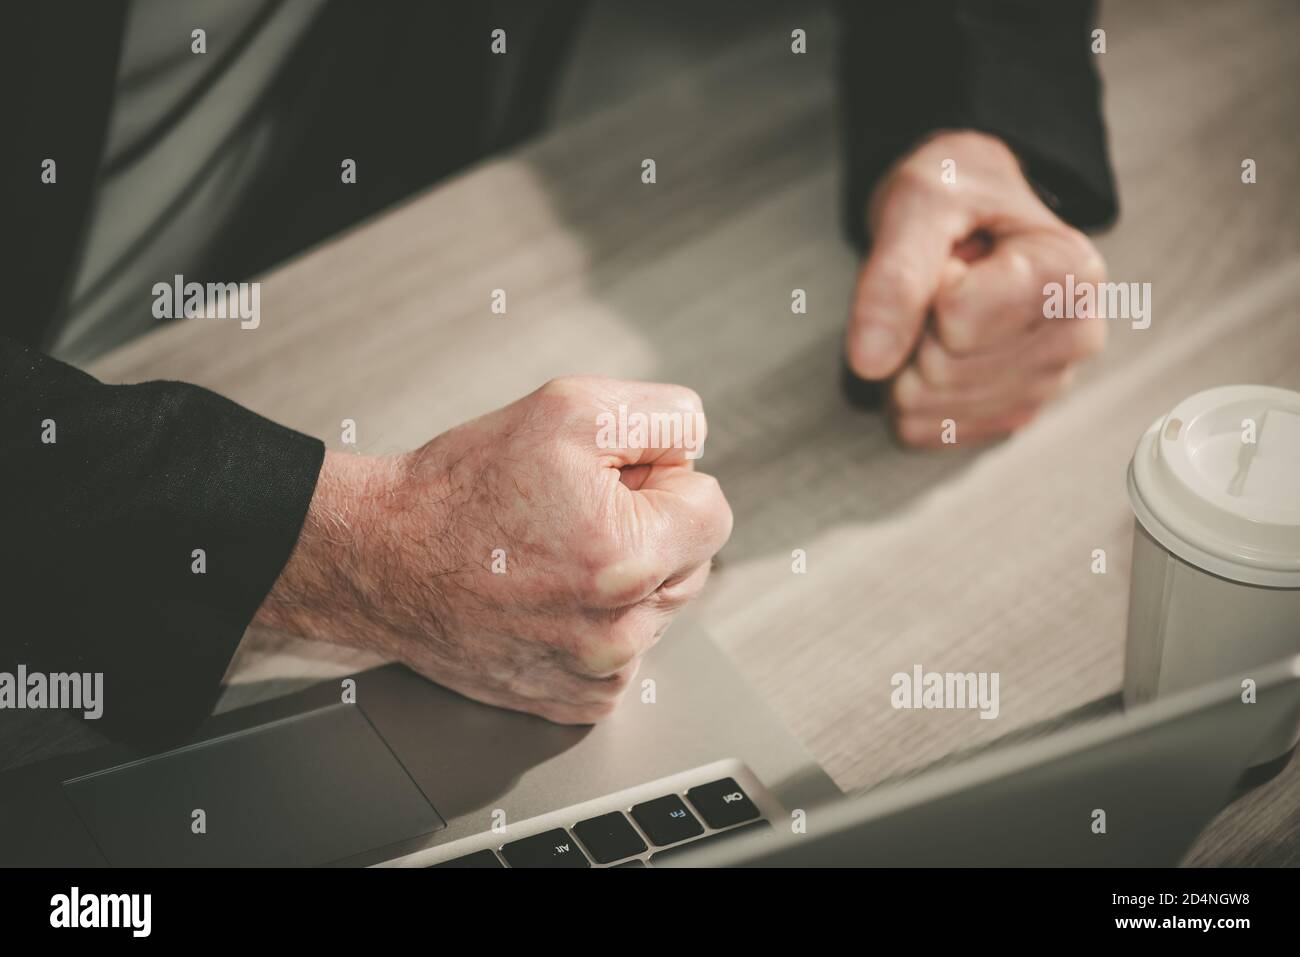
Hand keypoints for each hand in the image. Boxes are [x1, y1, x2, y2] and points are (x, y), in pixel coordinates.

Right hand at [254, 376, 731, 722]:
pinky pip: (624, 656)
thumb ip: (661, 417)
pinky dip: (598, 624)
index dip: (661, 478)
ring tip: (554, 552)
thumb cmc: (460, 489)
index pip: (712, 507)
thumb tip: (697, 446)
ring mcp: (596, 674)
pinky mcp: (572, 701)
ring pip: (659, 607)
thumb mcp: (568, 408)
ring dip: (626, 577)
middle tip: (575, 511)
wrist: (381, 558)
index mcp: (628, 557)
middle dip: (647, 526)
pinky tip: (548, 596)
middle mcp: (618, 631)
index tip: (613, 478)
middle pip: (691, 560)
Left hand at [846, 130, 1108, 446]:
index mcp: (1071, 274)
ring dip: (906, 359)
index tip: (956, 258)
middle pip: (940, 370)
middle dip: (915, 326)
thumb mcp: (918, 203)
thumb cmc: (957, 196)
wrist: (972, 213)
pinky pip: (923, 431)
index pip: (958, 320)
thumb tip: (869, 363)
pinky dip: (906, 394)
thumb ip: (894, 276)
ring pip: (927, 406)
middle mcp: (1076, 336)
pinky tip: (936, 349)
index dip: (931, 286)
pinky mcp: (1009, 417)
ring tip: (940, 314)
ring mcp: (1046, 385)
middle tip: (940, 285)